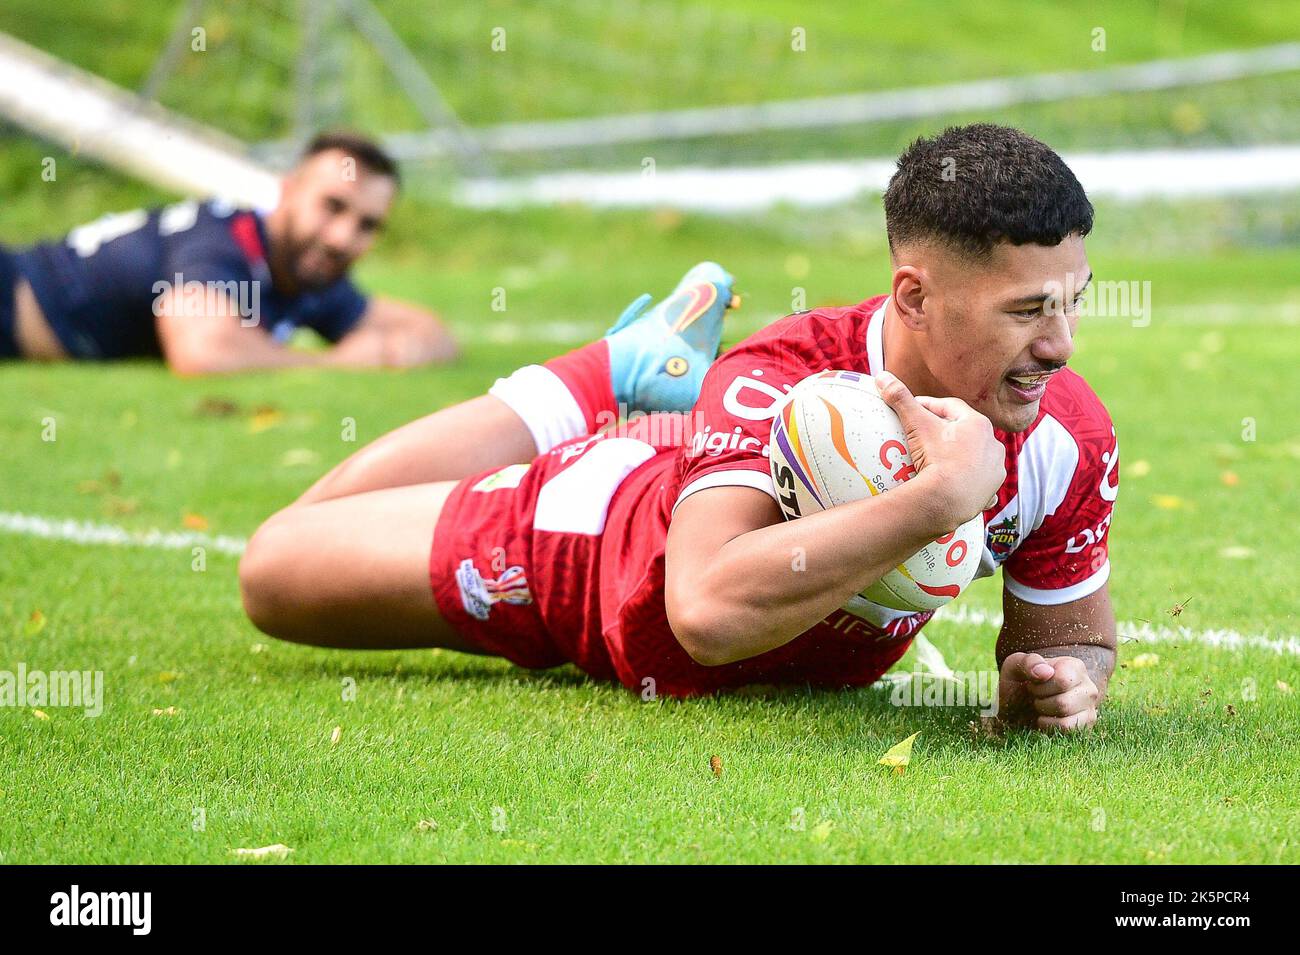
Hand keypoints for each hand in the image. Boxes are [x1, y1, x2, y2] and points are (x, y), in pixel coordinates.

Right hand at [875, 370, 1004, 524]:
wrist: (946, 500)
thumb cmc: (935, 458)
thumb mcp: (916, 424)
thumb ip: (900, 398)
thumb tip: (882, 377)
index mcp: (978, 424)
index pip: (950, 407)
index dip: (928, 406)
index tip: (912, 411)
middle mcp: (992, 444)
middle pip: (964, 432)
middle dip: (945, 431)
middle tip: (922, 437)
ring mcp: (994, 470)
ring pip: (975, 457)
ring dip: (960, 456)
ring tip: (937, 462)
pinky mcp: (990, 492)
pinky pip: (980, 483)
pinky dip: (969, 482)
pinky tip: (957, 485)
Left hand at [997, 652, 1099, 732]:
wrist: (1016, 703)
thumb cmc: (1018, 682)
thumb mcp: (1015, 666)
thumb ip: (1029, 663)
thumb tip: (1046, 672)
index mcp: (1074, 666)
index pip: (1062, 681)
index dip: (1040, 687)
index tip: (1032, 684)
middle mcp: (1088, 686)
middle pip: (1063, 703)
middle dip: (1040, 703)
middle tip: (1036, 697)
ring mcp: (1090, 707)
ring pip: (1066, 720)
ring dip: (1045, 716)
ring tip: (1042, 706)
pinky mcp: (1086, 724)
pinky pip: (1068, 731)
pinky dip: (1050, 727)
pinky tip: (1046, 718)